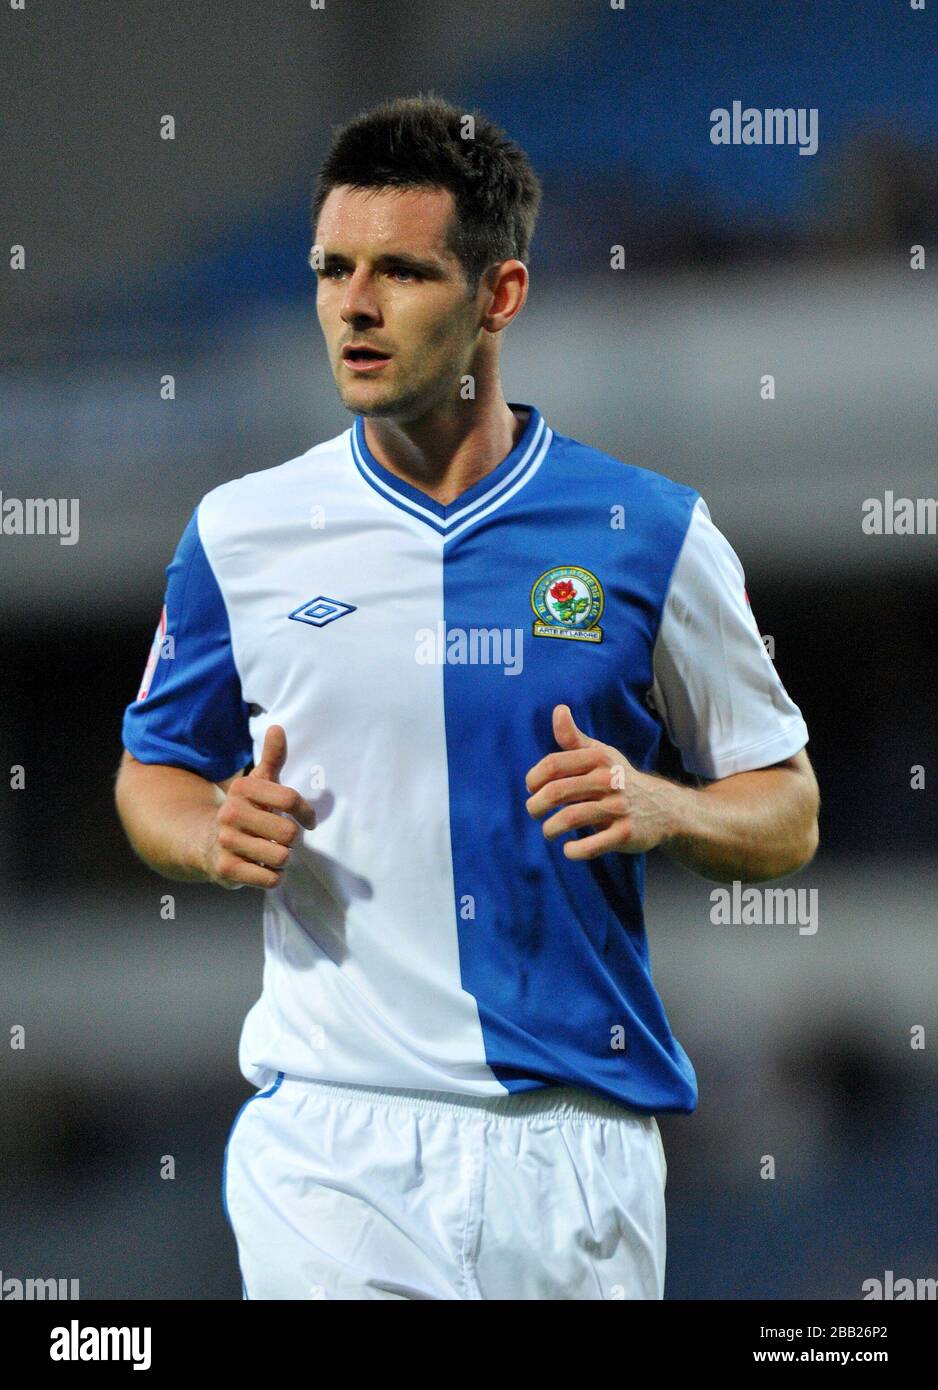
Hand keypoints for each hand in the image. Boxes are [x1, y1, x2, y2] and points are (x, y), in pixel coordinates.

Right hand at [203, 725, 315, 888]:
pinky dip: (274, 876)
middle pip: (289, 832)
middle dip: (292, 839)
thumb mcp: (258, 783)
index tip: (308, 821)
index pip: (290, 799)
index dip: (306, 813)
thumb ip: (272, 758)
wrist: (205, 842)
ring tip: (270, 852)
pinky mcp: (226, 869)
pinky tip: (262, 867)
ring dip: (283, 859)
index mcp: (242, 788)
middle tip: (281, 839)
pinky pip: (271, 878)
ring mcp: (227, 841)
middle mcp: (231, 813)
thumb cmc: (245, 811)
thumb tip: (277, 727)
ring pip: (282, 857)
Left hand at [524, 704, 679, 859]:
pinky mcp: (626, 835)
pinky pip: (591, 846)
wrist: (662, 808)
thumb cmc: (618, 778)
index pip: (553, 764)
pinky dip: (573, 850)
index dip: (533, 778)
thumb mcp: (599, 754)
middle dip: (535, 806)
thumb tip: (558, 709)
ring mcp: (618, 808)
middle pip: (557, 792)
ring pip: (570, 819)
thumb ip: (573, 737)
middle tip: (534, 812)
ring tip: (548, 831)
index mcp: (598, 759)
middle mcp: (609, 780)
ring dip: (550, 829)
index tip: (531, 788)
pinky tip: (568, 849)